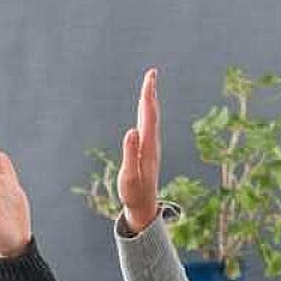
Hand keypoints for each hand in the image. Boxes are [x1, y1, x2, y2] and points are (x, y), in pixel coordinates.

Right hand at [117, 68, 161, 233]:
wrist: (144, 206)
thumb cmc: (135, 193)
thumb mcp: (129, 175)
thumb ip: (130, 153)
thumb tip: (131, 130)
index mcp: (147, 146)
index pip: (148, 115)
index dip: (148, 95)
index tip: (150, 78)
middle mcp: (152, 143)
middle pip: (151, 113)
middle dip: (150, 92)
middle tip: (151, 73)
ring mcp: (151, 147)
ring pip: (151, 118)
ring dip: (150, 101)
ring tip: (149, 86)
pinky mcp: (147, 150)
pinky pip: (148, 125)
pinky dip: (147, 112)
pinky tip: (145, 110)